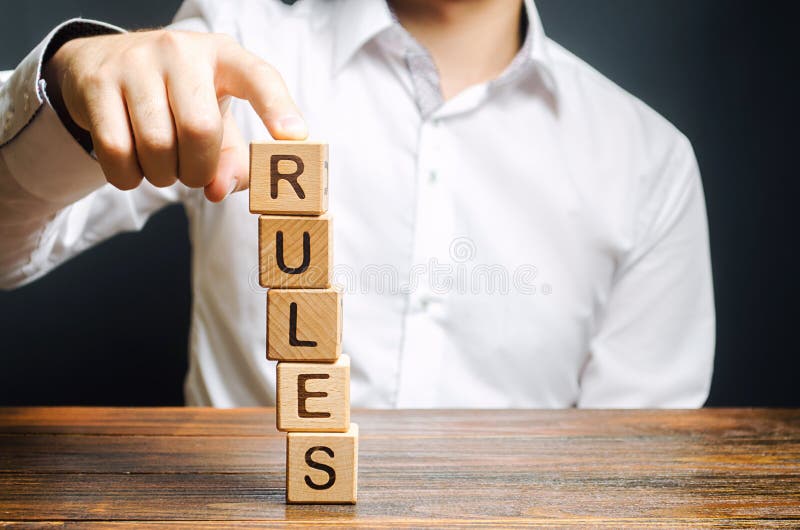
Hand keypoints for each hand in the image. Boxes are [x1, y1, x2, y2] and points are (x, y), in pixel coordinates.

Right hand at [43, 30, 306, 201]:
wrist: (106, 66)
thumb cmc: (179, 101)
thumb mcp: (216, 122)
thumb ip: (233, 161)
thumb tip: (218, 190)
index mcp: (224, 57)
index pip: (259, 77)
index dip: (278, 108)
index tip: (294, 138)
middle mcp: (181, 51)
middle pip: (200, 130)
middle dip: (198, 170)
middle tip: (193, 174)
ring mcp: (135, 62)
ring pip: (156, 145)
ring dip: (163, 176)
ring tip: (162, 167)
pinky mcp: (97, 82)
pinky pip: (116, 151)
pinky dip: (128, 177)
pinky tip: (133, 168)